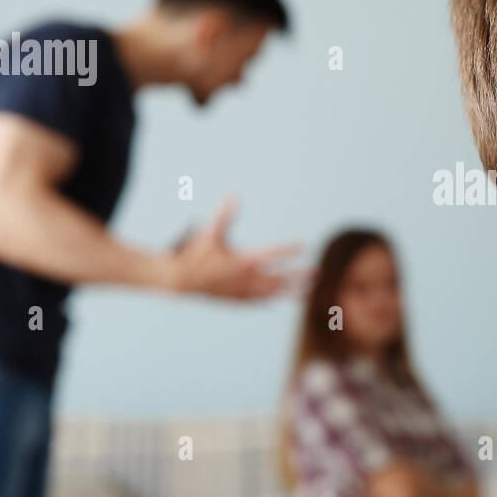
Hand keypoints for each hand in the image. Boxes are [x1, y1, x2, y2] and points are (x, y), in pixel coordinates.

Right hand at [165, 197, 314, 301]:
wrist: (179, 281)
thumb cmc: (195, 254)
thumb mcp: (210, 233)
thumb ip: (224, 216)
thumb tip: (232, 195)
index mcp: (243, 260)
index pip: (272, 254)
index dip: (288, 249)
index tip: (303, 245)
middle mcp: (246, 278)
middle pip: (279, 278)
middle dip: (299, 275)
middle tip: (318, 273)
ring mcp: (242, 291)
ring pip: (272, 293)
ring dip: (290, 291)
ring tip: (306, 292)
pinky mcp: (235, 299)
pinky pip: (258, 301)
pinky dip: (270, 299)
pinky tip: (276, 300)